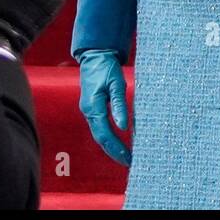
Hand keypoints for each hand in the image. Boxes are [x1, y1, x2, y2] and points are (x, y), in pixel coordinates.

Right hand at [78, 49, 131, 165]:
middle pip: (101, 139)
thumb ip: (119, 105)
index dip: (117, 148)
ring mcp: (89, 111)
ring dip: (112, 147)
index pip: (105, 134)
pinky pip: (100, 128)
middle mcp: (89, 112)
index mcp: (93, 107)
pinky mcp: (93, 108)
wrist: (95, 56)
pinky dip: (109, 138)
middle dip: (114, 152)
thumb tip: (124, 126)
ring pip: (100, 134)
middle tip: (130, 163)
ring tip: (126, 157)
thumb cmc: (106, 68)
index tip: (129, 158)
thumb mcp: (116, 83)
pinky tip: (119, 142)